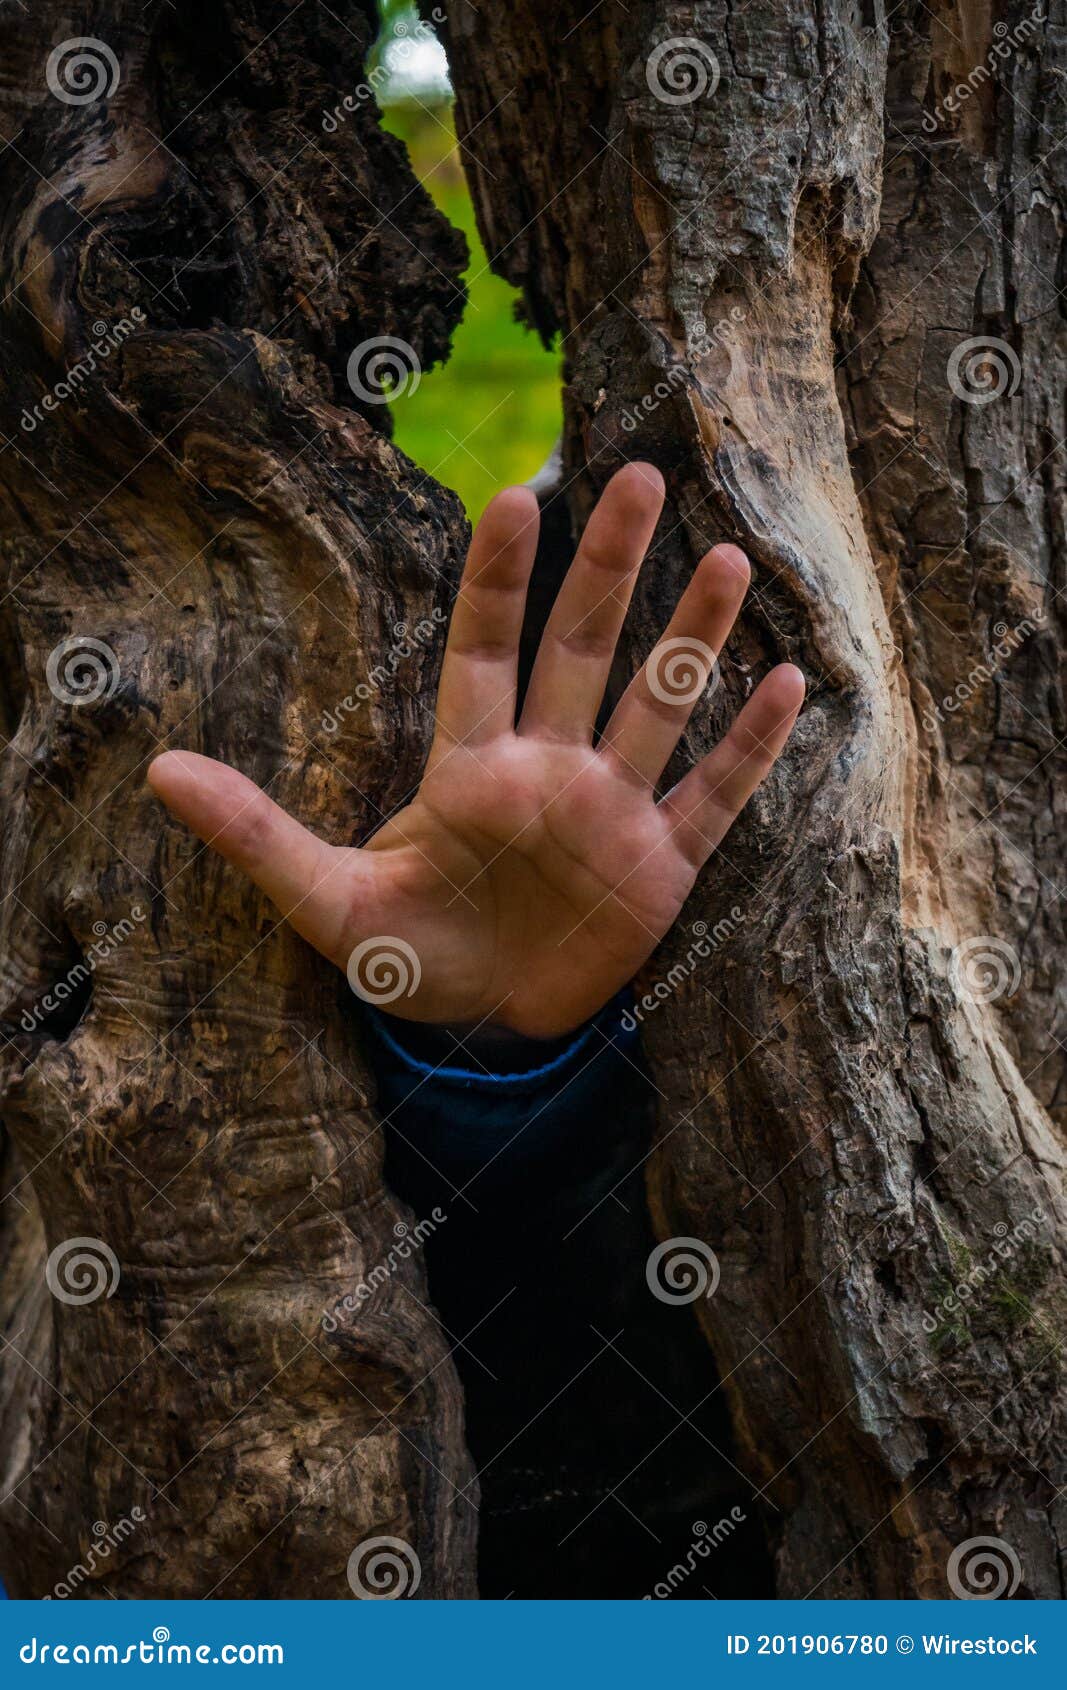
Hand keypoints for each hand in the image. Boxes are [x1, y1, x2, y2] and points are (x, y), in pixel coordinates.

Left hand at [148, 463, 803, 1038]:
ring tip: (728, 555)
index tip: (514, 495)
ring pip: (658, 704)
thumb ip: (257, 835)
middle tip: (637, 476)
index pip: (485, 653)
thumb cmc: (404, 954)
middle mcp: (549, 770)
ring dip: (693, 635)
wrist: (485, 1027)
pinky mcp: (661, 867)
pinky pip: (714, 797)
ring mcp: (611, 813)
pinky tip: (786, 680)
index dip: (498, 580)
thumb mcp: (325, 902)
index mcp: (470, 768)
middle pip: (582, 651)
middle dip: (608, 569)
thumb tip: (157, 771)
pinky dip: (749, 748)